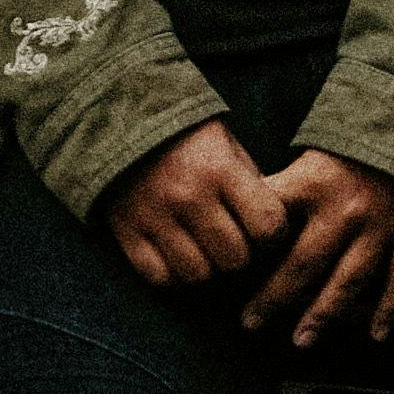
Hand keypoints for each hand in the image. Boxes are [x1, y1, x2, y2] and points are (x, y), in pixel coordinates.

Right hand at [104, 121, 286, 291]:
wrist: (119, 117)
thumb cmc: (185, 134)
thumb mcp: (226, 144)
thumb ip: (248, 183)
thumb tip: (269, 226)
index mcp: (219, 169)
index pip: (268, 225)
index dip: (274, 233)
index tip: (265, 228)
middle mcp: (188, 196)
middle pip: (235, 258)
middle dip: (241, 254)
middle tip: (234, 241)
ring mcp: (155, 216)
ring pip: (198, 274)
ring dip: (208, 268)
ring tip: (206, 250)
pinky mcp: (127, 231)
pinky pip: (160, 277)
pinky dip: (174, 275)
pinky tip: (179, 257)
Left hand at [243, 148, 393, 351]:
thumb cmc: (357, 147)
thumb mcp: (313, 154)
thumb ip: (286, 186)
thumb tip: (243, 214)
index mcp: (315, 184)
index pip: (271, 222)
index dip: (247, 251)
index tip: (226, 276)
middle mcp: (346, 210)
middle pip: (303, 264)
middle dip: (274, 298)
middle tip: (251, 323)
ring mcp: (381, 228)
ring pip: (348, 282)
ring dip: (323, 315)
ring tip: (302, 340)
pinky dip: (390, 311)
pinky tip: (377, 333)